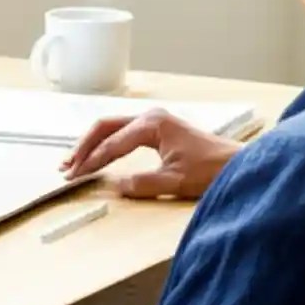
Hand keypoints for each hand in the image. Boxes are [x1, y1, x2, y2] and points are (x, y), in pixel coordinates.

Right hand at [60, 108, 241, 198]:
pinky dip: (107, 144)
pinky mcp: (157, 129)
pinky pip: (123, 133)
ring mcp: (153, 121)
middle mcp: (149, 117)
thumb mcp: (175, 182)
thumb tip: (116, 186)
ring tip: (73, 161)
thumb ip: (143, 184)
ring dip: (92, 144)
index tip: (76, 176)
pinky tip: (98, 156)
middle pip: (105, 127)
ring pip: (112, 128)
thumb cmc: (211, 170)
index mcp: (151, 124)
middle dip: (84, 147)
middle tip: (66, 166)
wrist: (237, 164)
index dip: (92, 161)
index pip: (112, 143)